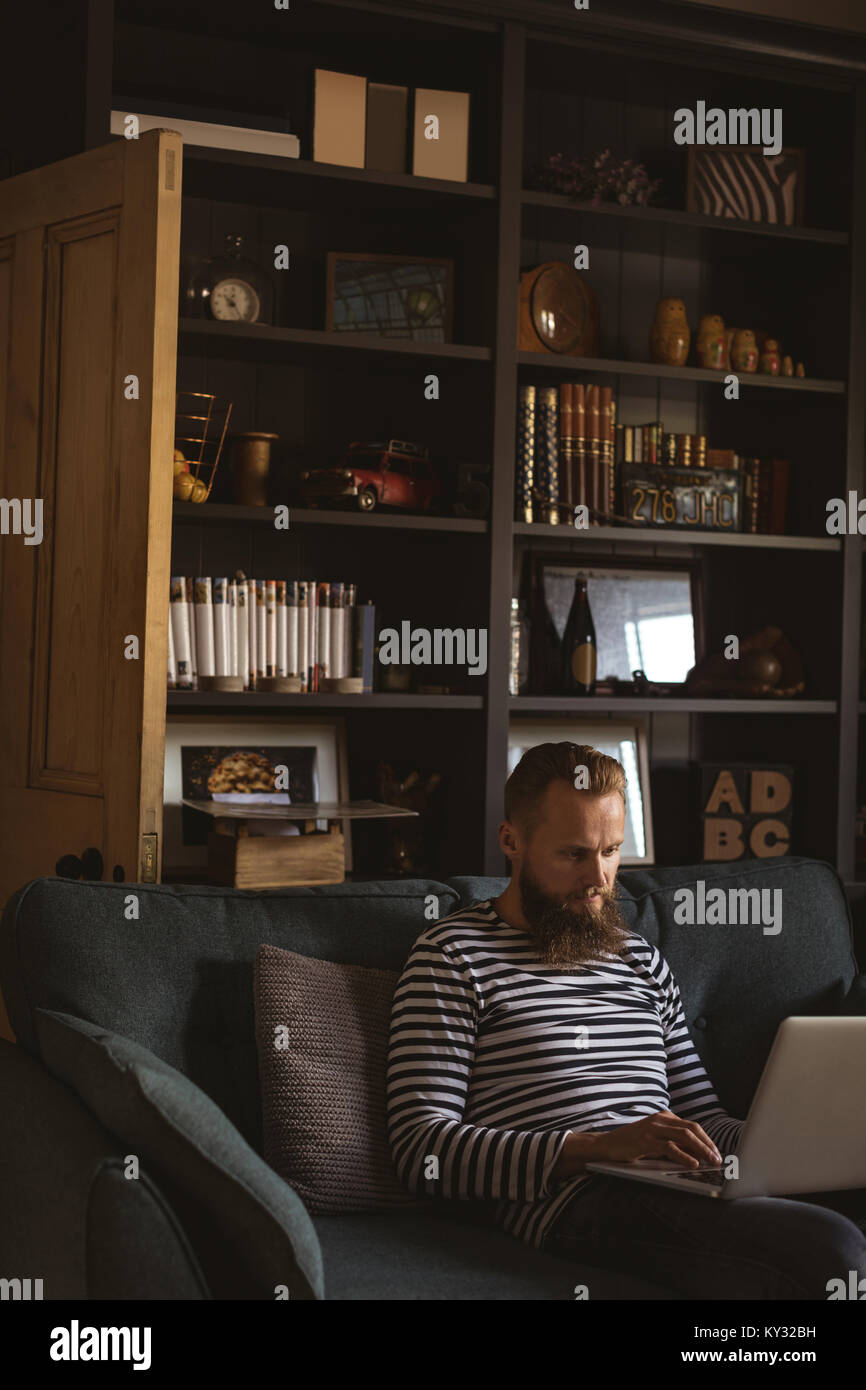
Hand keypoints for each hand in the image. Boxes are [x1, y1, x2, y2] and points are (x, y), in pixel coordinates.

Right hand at [592, 1109, 721, 1167]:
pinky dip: (684, 1156)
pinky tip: (693, 1164)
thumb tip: (698, 1154)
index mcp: (664, 1117)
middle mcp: (660, 1119)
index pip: (692, 1126)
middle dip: (708, 1144)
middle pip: (691, 1129)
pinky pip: (670, 1147)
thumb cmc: (632, 1145)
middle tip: (719, 1158)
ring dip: (701, 1150)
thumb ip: (674, 1144)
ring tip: (711, 1161)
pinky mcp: (645, 1140)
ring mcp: (652, 1128)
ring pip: (684, 1136)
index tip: (717, 1153)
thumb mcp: (656, 1142)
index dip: (707, 1140)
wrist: (606, 1145)